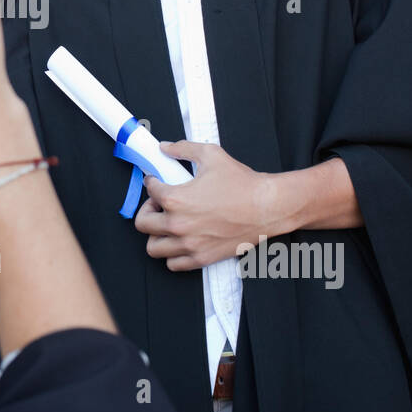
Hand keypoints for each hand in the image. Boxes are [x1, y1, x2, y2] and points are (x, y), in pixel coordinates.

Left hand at [134, 141, 269, 270]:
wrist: (268, 207)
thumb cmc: (243, 184)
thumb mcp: (211, 155)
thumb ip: (183, 148)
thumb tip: (165, 147)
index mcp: (176, 199)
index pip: (149, 190)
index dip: (152, 182)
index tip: (156, 181)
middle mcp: (178, 224)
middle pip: (142, 223)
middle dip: (147, 210)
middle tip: (158, 204)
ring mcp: (189, 245)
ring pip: (153, 247)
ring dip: (156, 234)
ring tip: (167, 223)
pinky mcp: (201, 258)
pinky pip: (172, 264)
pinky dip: (171, 254)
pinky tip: (180, 240)